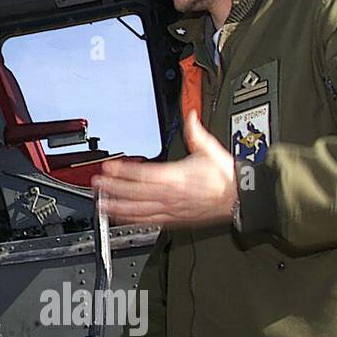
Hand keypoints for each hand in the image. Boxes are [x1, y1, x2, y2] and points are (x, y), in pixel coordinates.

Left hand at [92, 111, 236, 225]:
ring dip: (118, 207)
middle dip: (113, 189)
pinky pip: (150, 221)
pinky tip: (122, 218)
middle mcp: (171, 195)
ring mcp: (171, 208)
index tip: (109, 167)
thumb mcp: (209, 149)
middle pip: (135, 193)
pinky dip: (134, 220)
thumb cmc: (225, 177)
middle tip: (96, 185)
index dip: (124, 171)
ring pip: (139, 210)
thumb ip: (195, 132)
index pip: (144, 174)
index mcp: (176, 176)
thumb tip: (190, 116)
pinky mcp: (175, 219)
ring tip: (101, 204)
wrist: (240, 199)